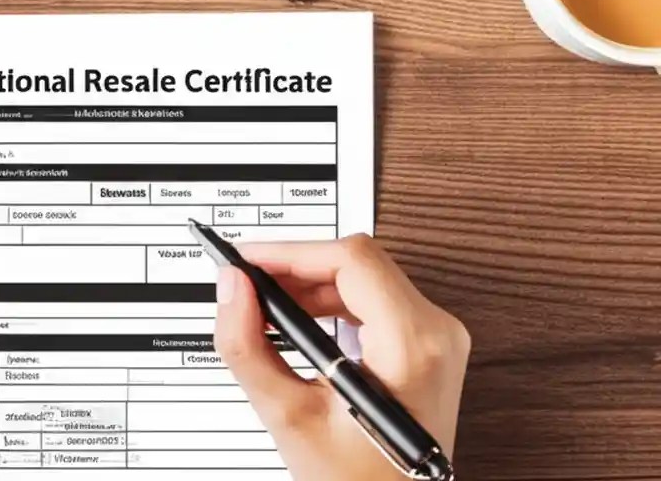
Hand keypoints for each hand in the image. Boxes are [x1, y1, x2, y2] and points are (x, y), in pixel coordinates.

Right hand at [214, 234, 470, 480]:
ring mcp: (436, 337)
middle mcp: (437, 332)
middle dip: (295, 266)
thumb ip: (249, 348)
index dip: (291, 252)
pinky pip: (374, 298)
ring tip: (265, 303)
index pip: (350, 260)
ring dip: (309, 283)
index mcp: (414, 345)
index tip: (248, 260)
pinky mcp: (426, 344)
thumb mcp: (290, 417)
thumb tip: (232, 290)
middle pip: (358, 262)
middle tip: (248, 282)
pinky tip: (296, 318)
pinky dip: (329, 301)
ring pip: (364, 275)